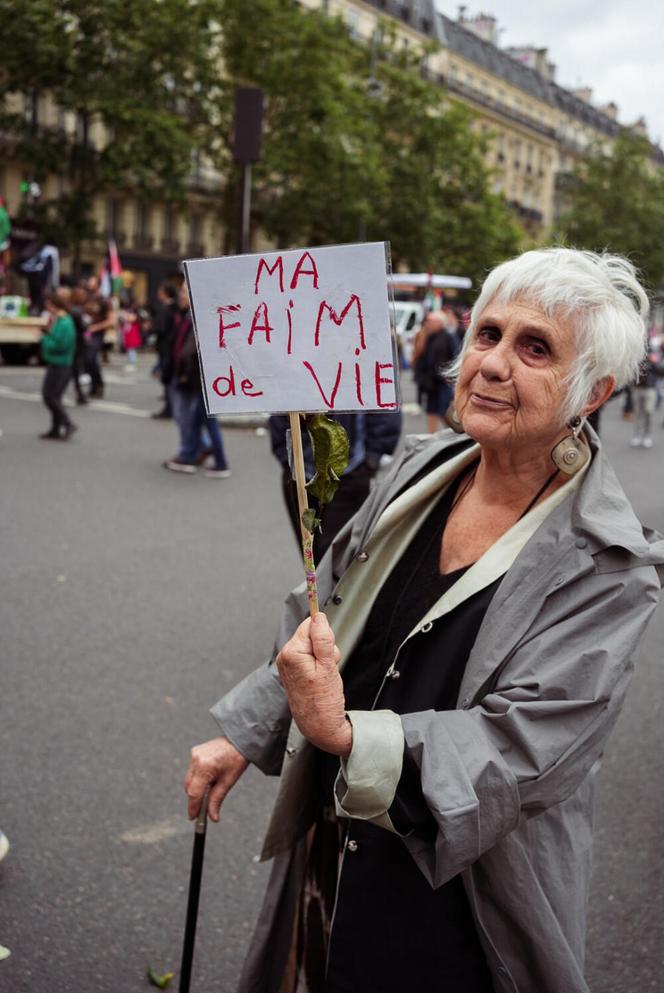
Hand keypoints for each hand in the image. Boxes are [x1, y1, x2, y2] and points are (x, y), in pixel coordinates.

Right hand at [184, 736, 248, 821]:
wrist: (239, 740)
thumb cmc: (237, 759)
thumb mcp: (228, 782)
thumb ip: (217, 800)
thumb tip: (213, 818)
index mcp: (205, 767)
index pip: (194, 792)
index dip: (193, 807)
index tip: (193, 817)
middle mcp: (196, 759)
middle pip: (189, 787)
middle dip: (194, 799)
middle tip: (202, 810)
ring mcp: (194, 754)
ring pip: (189, 779)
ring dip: (196, 788)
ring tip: (208, 791)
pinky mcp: (194, 752)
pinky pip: (192, 771)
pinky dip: (197, 778)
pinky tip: (207, 779)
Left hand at [276, 613, 351, 757]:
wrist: (319, 726)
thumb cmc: (323, 702)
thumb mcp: (329, 667)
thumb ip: (323, 639)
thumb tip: (319, 617)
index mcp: (292, 652)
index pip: (309, 624)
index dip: (324, 635)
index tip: (328, 650)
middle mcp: (285, 656)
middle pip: (311, 635)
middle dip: (324, 647)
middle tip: (328, 667)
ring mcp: (287, 664)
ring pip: (312, 646)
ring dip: (323, 657)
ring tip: (324, 676)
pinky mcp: (292, 671)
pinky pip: (309, 657)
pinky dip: (318, 665)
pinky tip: (320, 678)